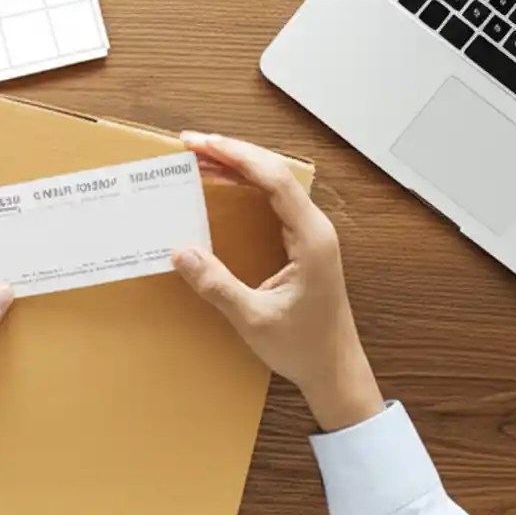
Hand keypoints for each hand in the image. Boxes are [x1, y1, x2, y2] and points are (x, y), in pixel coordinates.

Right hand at [172, 134, 383, 432]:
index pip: (274, 179)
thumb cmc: (304, 347)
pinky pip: (273, 203)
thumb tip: (180, 253)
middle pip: (274, 172)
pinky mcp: (304, 244)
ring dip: (239, 168)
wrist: (335, 370)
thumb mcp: (253, 319)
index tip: (202, 144)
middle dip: (232, 153)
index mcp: (311, 238)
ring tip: (201, 158)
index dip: (236, 155)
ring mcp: (312, 234)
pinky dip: (247, 188)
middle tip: (192, 144)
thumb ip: (217, 285)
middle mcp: (315, 228)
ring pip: (274, 184)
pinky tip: (224, 187)